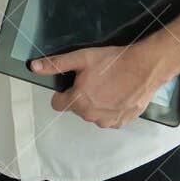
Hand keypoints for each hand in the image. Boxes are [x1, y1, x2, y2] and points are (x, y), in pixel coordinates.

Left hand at [29, 42, 171, 128]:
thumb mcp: (82, 58)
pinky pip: (108, 118)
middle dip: (81, 96)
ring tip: (108, 87)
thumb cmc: (113, 62)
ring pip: (93, 114)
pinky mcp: (121, 122)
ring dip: (96, 104)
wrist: (145, 68)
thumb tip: (34, 67)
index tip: (72, 84)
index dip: (62, 93)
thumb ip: (56, 64)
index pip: (57, 104)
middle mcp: (90, 116)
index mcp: (78, 101)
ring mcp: (107, 121)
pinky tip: (118, 95)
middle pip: (76, 108)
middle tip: (94, 80)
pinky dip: (110, 109)